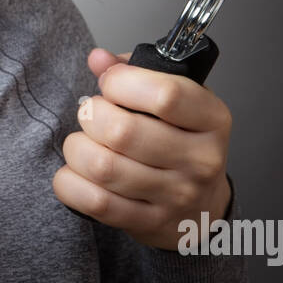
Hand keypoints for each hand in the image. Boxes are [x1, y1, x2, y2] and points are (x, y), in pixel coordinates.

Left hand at [51, 46, 232, 250]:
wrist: (201, 207)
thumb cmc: (182, 142)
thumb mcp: (178, 100)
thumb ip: (136, 72)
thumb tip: (98, 59)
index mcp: (212, 119)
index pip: (164, 95)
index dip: (121, 82)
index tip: (110, 82)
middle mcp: (200, 160)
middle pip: (122, 132)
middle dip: (91, 115)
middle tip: (92, 115)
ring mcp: (176, 196)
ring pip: (102, 167)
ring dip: (77, 148)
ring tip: (83, 142)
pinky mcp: (148, 223)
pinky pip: (95, 202)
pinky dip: (70, 183)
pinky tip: (75, 171)